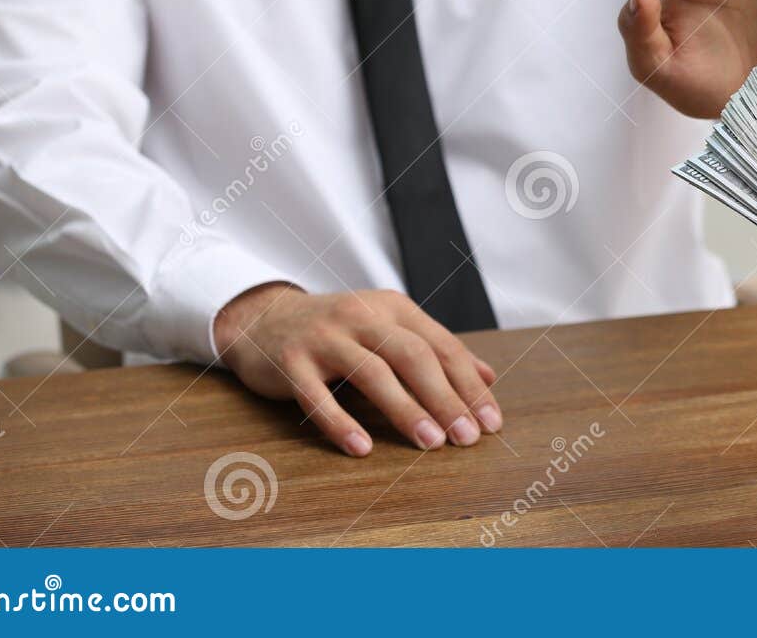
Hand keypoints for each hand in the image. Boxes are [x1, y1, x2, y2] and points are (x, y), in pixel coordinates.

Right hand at [213, 283, 500, 456]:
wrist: (264, 318)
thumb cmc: (340, 331)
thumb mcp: (390, 328)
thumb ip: (437, 350)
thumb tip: (488, 378)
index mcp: (394, 308)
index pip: (442, 346)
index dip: (469, 385)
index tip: (491, 422)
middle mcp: (362, 315)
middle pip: (413, 356)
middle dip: (446, 398)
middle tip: (468, 437)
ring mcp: (324, 336)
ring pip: (372, 372)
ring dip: (406, 409)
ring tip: (431, 443)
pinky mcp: (290, 361)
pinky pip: (317, 395)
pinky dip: (341, 423)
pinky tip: (362, 448)